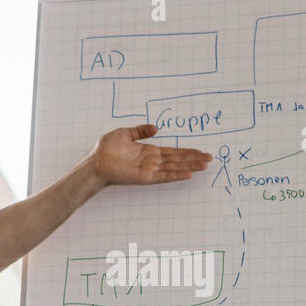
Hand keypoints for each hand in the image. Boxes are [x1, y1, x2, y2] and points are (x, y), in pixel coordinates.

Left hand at [87, 123, 211, 186]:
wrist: (96, 161)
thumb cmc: (107, 148)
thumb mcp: (125, 133)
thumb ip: (141, 130)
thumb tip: (156, 128)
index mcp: (149, 151)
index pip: (173, 151)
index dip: (187, 151)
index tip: (200, 151)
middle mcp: (152, 161)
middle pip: (178, 160)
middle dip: (194, 159)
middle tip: (210, 158)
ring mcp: (150, 170)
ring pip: (175, 168)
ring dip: (190, 167)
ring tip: (204, 166)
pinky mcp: (145, 177)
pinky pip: (164, 176)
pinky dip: (176, 175)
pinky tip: (188, 174)